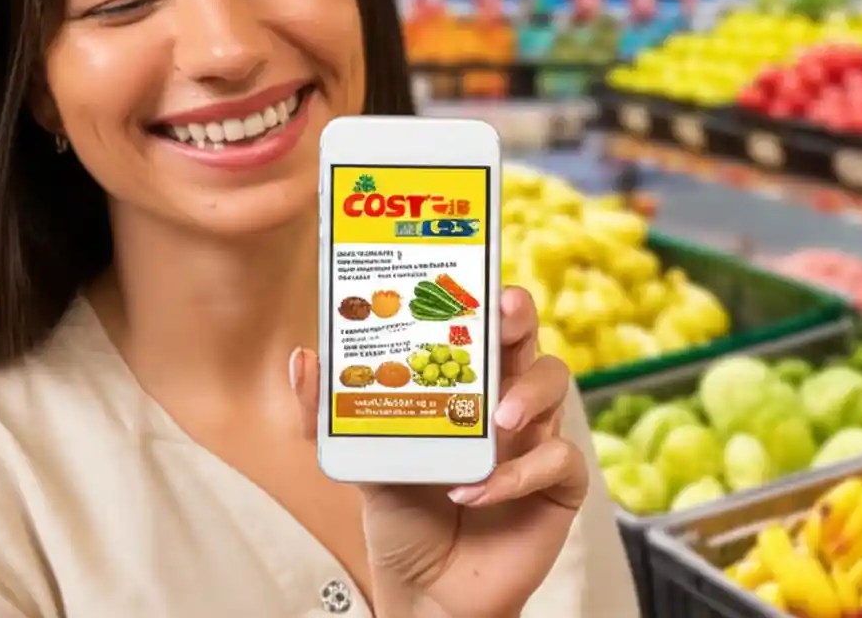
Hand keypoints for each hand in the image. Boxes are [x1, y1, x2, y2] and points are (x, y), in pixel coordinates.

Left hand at [291, 287, 587, 617]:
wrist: (427, 589)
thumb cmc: (404, 516)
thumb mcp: (361, 459)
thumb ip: (329, 414)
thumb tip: (303, 361)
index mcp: (468, 383)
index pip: (483, 323)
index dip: (485, 293)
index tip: (471, 276)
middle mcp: (507, 401)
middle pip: (527, 337)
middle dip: (518, 316)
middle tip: (501, 314)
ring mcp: (536, 439)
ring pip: (556, 386)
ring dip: (529, 393)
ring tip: (495, 420)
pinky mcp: (557, 484)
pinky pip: (559, 460)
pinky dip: (518, 474)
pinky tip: (474, 493)